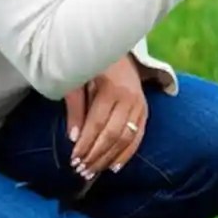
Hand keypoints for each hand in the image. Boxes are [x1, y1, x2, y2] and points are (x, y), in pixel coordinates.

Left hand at [64, 56, 147, 179]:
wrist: (116, 47)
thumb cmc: (91, 65)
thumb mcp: (78, 81)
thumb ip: (76, 108)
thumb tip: (73, 138)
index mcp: (112, 88)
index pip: (97, 123)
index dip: (85, 144)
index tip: (73, 159)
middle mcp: (130, 97)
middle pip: (113, 134)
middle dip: (96, 155)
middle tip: (82, 170)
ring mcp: (140, 104)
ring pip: (126, 138)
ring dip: (109, 158)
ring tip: (93, 171)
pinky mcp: (145, 109)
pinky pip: (138, 137)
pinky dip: (127, 153)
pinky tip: (115, 166)